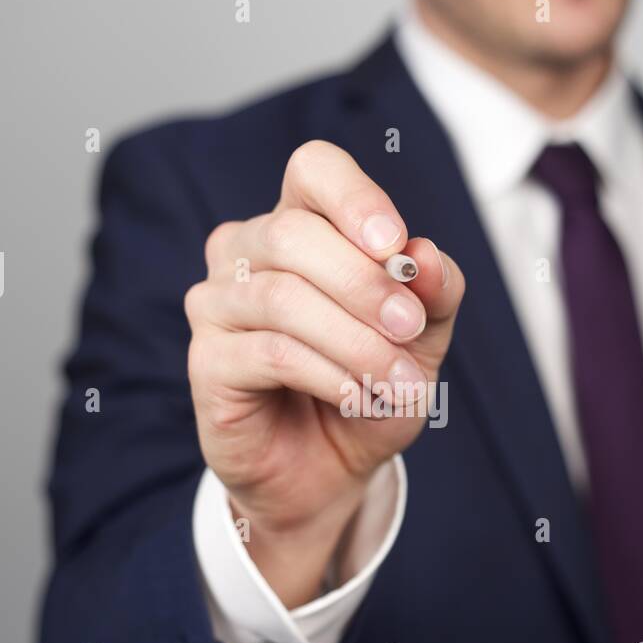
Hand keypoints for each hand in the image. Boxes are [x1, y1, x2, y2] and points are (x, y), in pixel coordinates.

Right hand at [184, 140, 465, 606]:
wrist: (329, 472)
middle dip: (363, 283)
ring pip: (282, 298)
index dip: (353, 198)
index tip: (396, 245)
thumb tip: (427, 256)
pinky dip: (326, 373)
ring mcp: (217, 305)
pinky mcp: (208, 362)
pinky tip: (357, 397)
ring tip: (399, 380)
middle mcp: (245, 252)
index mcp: (300, 225)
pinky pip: (269, 352)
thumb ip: (435, 294)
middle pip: (292, 233)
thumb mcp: (422, 342)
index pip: (313, 170)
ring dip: (353, 340)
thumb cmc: (370, 388)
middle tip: (410, 328)